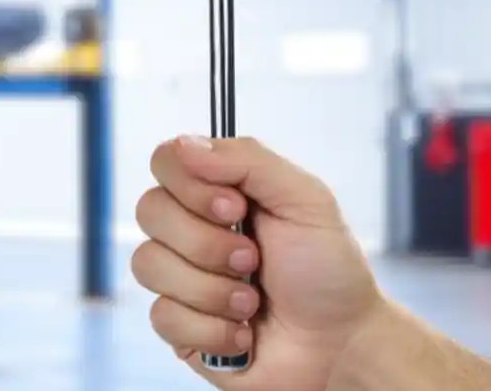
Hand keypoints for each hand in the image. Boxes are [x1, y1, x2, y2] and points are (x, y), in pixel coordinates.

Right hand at [132, 136, 384, 390]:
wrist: (341, 346)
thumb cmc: (328, 271)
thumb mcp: (305, 200)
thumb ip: (248, 160)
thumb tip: (184, 145)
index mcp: (218, 191)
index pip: (165, 162)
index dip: (190, 184)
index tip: (235, 207)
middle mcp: (191, 228)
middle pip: (150, 211)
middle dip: (208, 243)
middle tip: (253, 260)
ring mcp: (180, 276)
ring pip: (149, 264)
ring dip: (212, 289)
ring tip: (251, 302)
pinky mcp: (178, 324)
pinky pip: (162, 316)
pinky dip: (211, 328)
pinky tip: (241, 332)